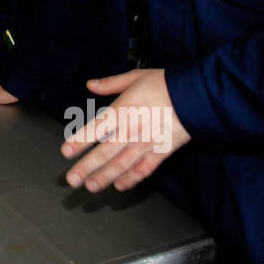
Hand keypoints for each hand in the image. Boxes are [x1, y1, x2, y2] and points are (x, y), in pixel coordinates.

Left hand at [61, 69, 191, 193]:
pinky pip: (145, 169)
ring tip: (91, 186)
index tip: (65, 152)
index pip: (95, 128)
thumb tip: (91, 84)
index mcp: (123, 110)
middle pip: (105, 152)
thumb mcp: (135, 77)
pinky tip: (121, 185)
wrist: (197, 95)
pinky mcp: (162, 152)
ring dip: (105, 177)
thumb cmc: (166, 84)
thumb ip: (110, 83)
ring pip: (122, 164)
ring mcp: (147, 143)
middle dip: (87, 167)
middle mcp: (132, 129)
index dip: (80, 141)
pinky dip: (132, 178)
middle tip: (72, 179)